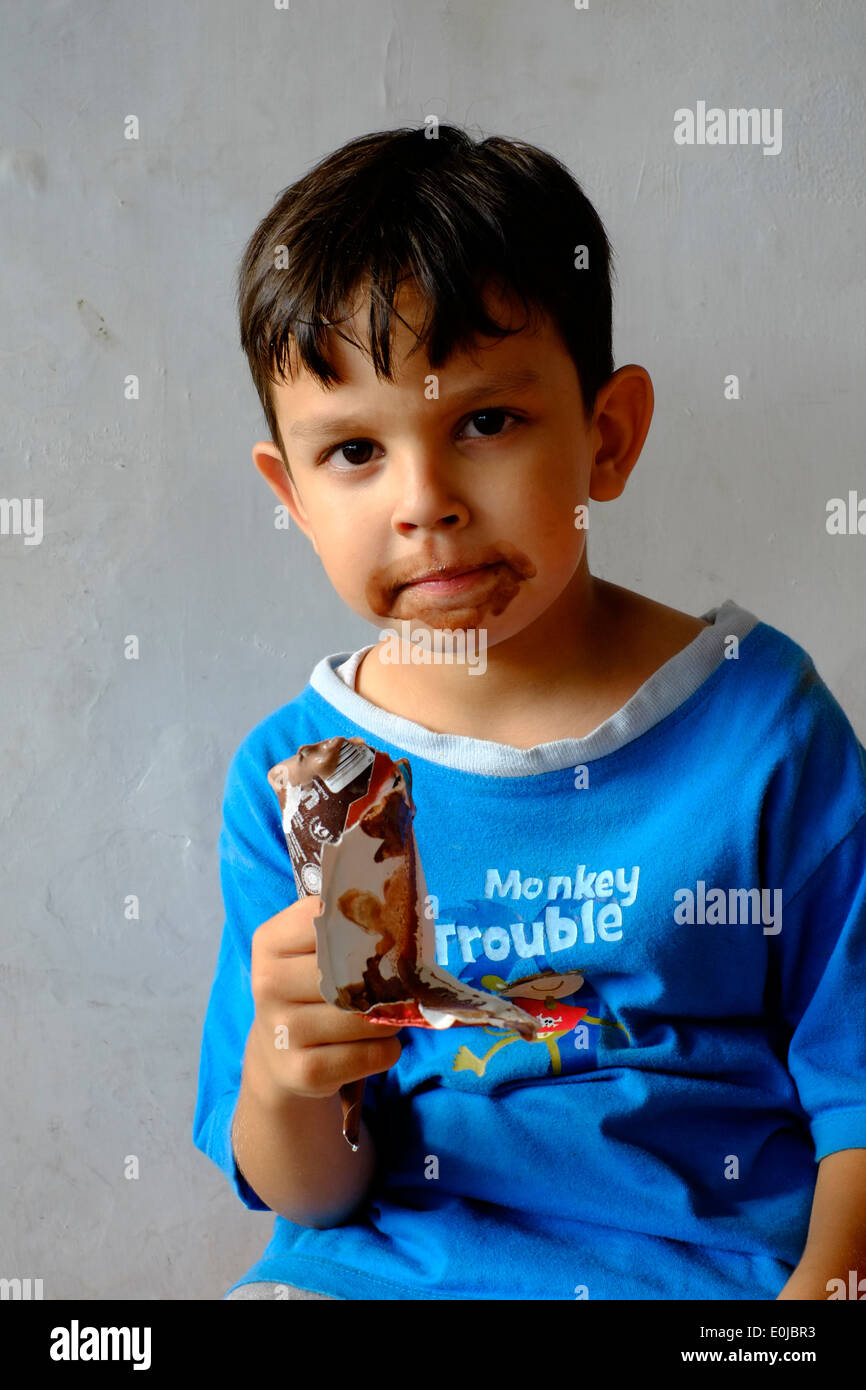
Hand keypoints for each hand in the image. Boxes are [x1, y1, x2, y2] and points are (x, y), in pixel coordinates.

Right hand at [248, 895, 402, 1101]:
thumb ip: (340, 923)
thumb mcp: (307, 949)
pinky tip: (376, 1044)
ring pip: (365, 1017)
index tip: (385, 934)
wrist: (276, 1054)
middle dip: (384, 979)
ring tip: (384, 1014)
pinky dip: (387, 1049)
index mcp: (270, 943)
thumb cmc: (306, 989)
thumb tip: (391, 910)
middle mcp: (268, 985)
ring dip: (390, 1016)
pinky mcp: (304, 1071)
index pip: (328, 919)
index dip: (367, 926)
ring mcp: (283, 1032)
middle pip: (351, 973)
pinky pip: (372, 1054)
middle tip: (394, 983)